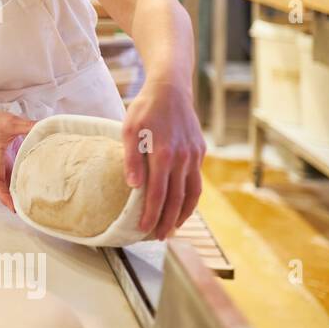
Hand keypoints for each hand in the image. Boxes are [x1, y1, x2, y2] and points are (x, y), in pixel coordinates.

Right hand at [0, 110, 35, 210]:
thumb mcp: (12, 122)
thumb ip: (28, 125)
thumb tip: (47, 128)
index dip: (2, 193)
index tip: (11, 205)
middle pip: (0, 188)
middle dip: (8, 201)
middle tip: (23, 212)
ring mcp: (2, 167)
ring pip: (4, 187)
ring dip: (13, 198)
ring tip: (27, 208)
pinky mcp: (7, 166)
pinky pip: (10, 181)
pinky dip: (17, 190)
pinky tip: (29, 194)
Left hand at [122, 79, 205, 240]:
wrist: (171, 89)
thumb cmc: (145, 108)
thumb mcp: (129, 129)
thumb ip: (131, 159)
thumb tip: (133, 186)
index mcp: (163, 154)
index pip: (157, 194)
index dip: (151, 215)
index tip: (142, 229)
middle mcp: (183, 158)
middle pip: (176, 199)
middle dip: (167, 221)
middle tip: (158, 238)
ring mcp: (194, 156)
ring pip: (192, 193)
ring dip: (183, 214)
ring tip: (173, 229)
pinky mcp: (199, 152)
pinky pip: (196, 181)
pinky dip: (190, 198)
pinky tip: (182, 206)